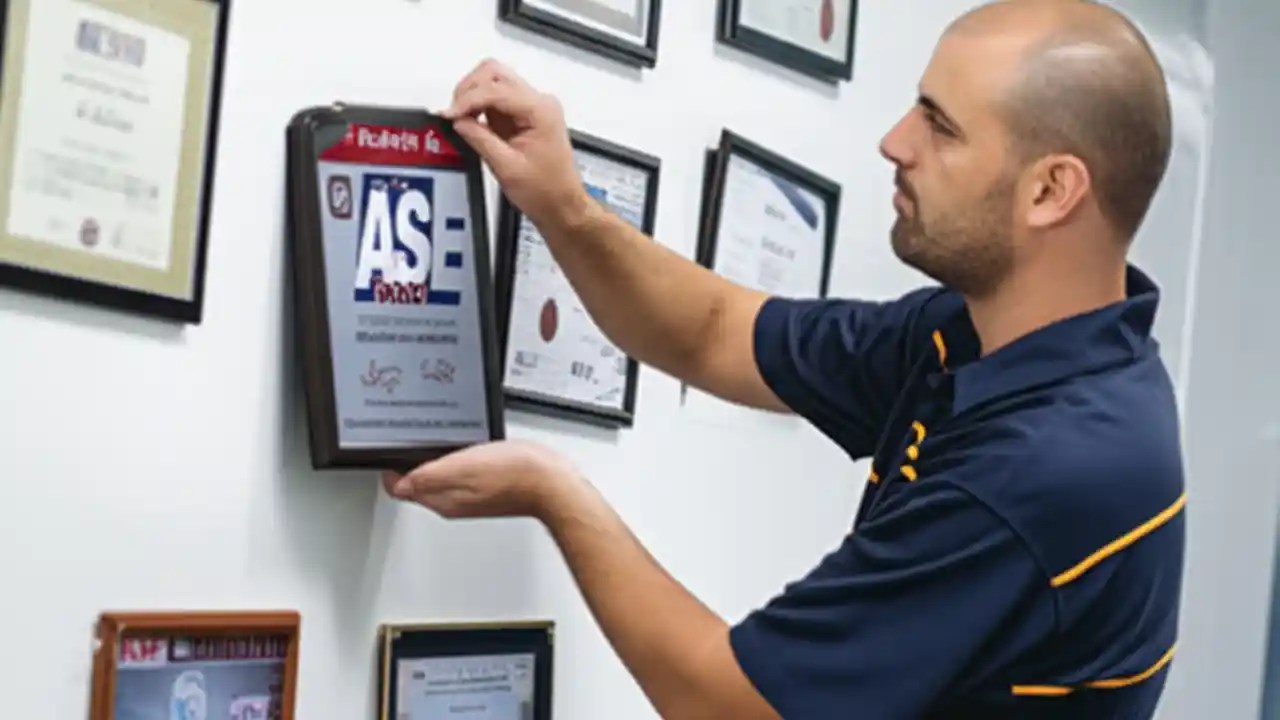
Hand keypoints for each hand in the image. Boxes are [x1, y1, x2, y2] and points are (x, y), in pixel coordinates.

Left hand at [382, 440, 583, 520]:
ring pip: (441, 479)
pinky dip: (458, 462)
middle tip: (404, 445)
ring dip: (433, 463)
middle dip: (409, 465)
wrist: (554, 483)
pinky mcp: (490, 487)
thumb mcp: (463, 467)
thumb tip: (398, 483)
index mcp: (444, 500)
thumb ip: (428, 476)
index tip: (389, 451)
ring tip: (430, 446)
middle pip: (419, 484)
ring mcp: (474, 495)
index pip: (402, 488)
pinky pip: (464, 474)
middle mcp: (456, 501)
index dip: (391, 467)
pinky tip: (465, 450)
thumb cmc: (516, 475)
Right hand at [441, 59, 592, 231]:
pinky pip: (496, 99)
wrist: (562, 205)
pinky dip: (479, 105)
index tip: (449, 115)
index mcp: (541, 110)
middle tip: (453, 113)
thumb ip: (480, 139)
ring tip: (459, 118)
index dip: (468, 100)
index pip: (496, 90)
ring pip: (494, 81)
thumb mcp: (507, 168)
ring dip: (473, 95)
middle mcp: (539, 102)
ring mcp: (532, 106)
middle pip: (495, 74)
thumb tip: (458, 121)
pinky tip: (469, 121)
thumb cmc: (545, 191)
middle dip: (469, 89)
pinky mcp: (524, 115)